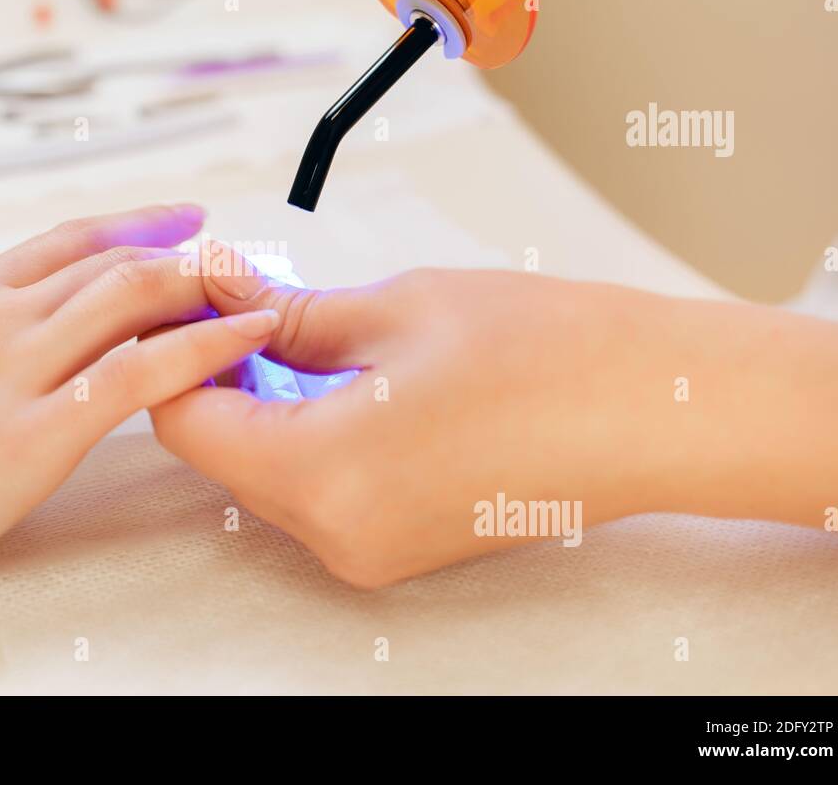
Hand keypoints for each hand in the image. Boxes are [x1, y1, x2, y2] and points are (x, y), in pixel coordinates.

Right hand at [0, 206, 280, 691]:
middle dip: (189, 257)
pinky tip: (244, 339)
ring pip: (134, 298)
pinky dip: (203, 348)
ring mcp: (12, 371)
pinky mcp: (29, 435)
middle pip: (115, 261)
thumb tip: (6, 356)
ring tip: (260, 294)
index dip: (135, 225)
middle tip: (241, 263)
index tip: (183, 218)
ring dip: (208, 289)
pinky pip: (138, 374)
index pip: (66, 241)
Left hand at [152, 245, 837, 587]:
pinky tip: (344, 374)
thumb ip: (285, 311)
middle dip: (218, 371)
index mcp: (320, 475)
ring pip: (267, 471)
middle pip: (221, 450)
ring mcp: (370, 551)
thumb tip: (217, 286)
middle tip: (243, 296)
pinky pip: (318, 490)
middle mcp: (335, 533)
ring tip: (299, 327)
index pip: (184, 418)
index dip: (176, 348)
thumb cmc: (552, 353)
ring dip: (264, 402)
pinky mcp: (401, 547)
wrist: (662, 410)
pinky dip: (308, 432)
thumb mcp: (395, 309)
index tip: (192, 295)